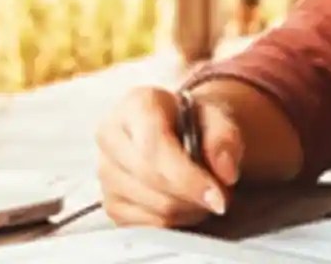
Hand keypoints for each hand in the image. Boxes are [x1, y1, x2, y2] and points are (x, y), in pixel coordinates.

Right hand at [95, 86, 243, 227]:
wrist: (178, 130)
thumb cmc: (196, 121)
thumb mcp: (217, 117)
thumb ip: (224, 138)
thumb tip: (226, 172)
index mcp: (136, 105)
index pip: (155, 148)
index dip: (188, 178)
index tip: (219, 198)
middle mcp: (111, 136)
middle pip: (151, 179)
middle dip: (193, 195)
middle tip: (221, 196)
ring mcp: (104, 172)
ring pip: (151, 206)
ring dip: (188, 209)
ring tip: (204, 194)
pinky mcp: (109, 202)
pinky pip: (145, 225)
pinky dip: (174, 221)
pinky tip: (185, 203)